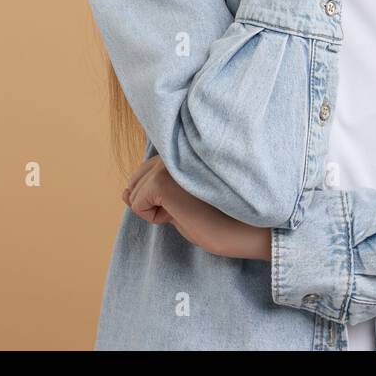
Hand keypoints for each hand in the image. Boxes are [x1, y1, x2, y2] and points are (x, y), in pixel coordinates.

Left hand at [123, 155, 270, 260]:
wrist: (252, 228)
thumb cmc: (225, 217)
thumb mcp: (186, 201)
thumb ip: (157, 192)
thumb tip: (122, 192)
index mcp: (184, 148)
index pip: (149, 170)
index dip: (163, 196)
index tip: (193, 200)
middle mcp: (175, 149)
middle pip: (136, 180)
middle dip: (156, 201)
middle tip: (192, 206)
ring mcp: (168, 162)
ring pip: (134, 193)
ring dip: (157, 209)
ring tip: (191, 208)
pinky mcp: (162, 180)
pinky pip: (137, 204)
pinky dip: (155, 217)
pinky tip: (184, 214)